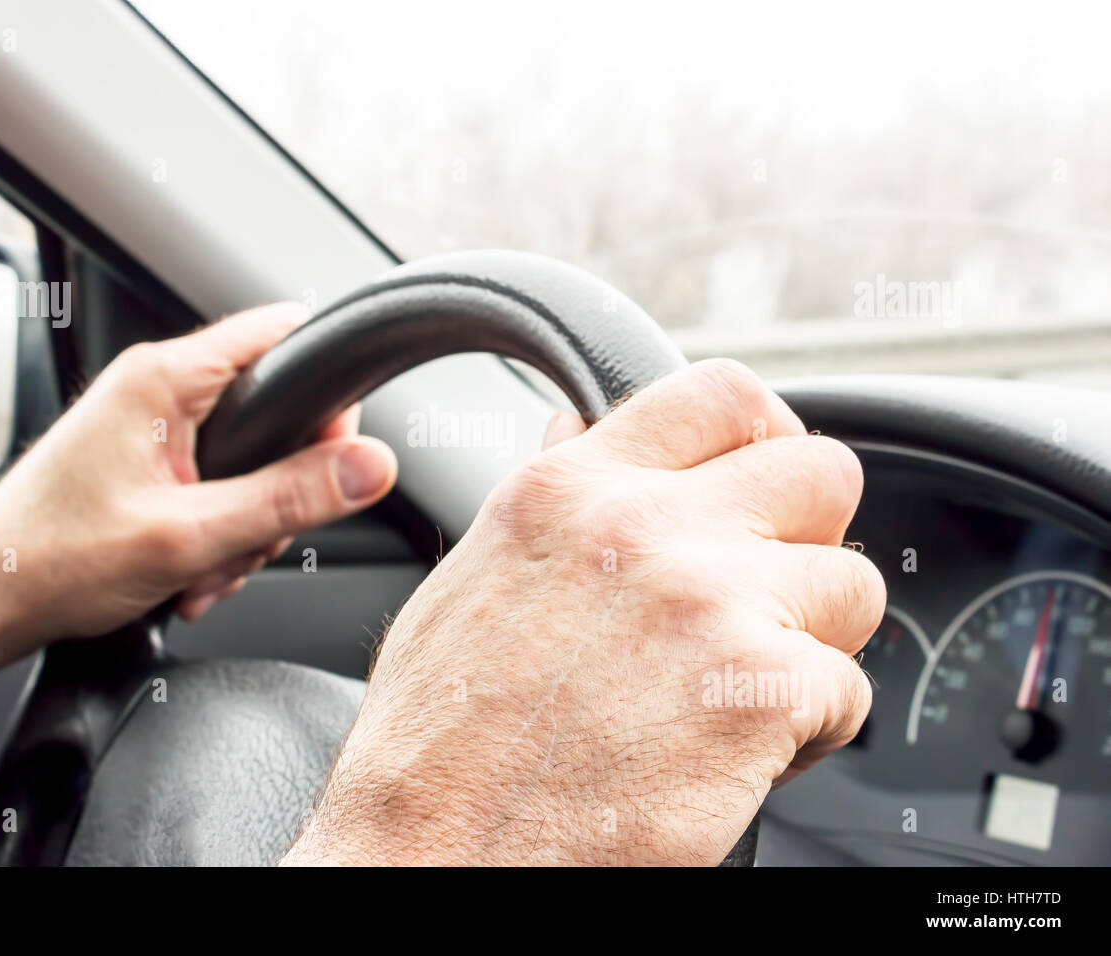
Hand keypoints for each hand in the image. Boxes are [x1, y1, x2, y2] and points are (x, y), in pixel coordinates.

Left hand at [0, 304, 397, 712]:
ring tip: (205, 569)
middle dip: (281, 489)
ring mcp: (152, 428)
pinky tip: (192, 573)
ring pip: (250, 461)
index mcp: (163, 379)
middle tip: (251, 540)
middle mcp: (157, 390)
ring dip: (247, 525)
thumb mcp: (189, 536)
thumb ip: (288, 499)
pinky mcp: (148, 463)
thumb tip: (370, 466)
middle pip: (274, 413)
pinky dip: (218, 534)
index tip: (336, 453)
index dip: (324, 391)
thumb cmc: (51, 561)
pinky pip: (217, 487)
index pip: (281, 334)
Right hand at [285, 359, 882, 865]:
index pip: (721, 396)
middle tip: (768, 589)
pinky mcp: (761, 690)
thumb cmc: (438, 741)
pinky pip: (848, 688)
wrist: (435, 855)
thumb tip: (583, 430)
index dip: (765, 437)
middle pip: (820, 471)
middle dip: (808, 534)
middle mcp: (643, 527)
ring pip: (850, 582)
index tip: (764, 481)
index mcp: (569, 490)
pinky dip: (810, 730)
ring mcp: (709, 601)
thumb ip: (552, 497)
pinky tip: (739, 753)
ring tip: (741, 689)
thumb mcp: (474, 577)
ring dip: (812, 639)